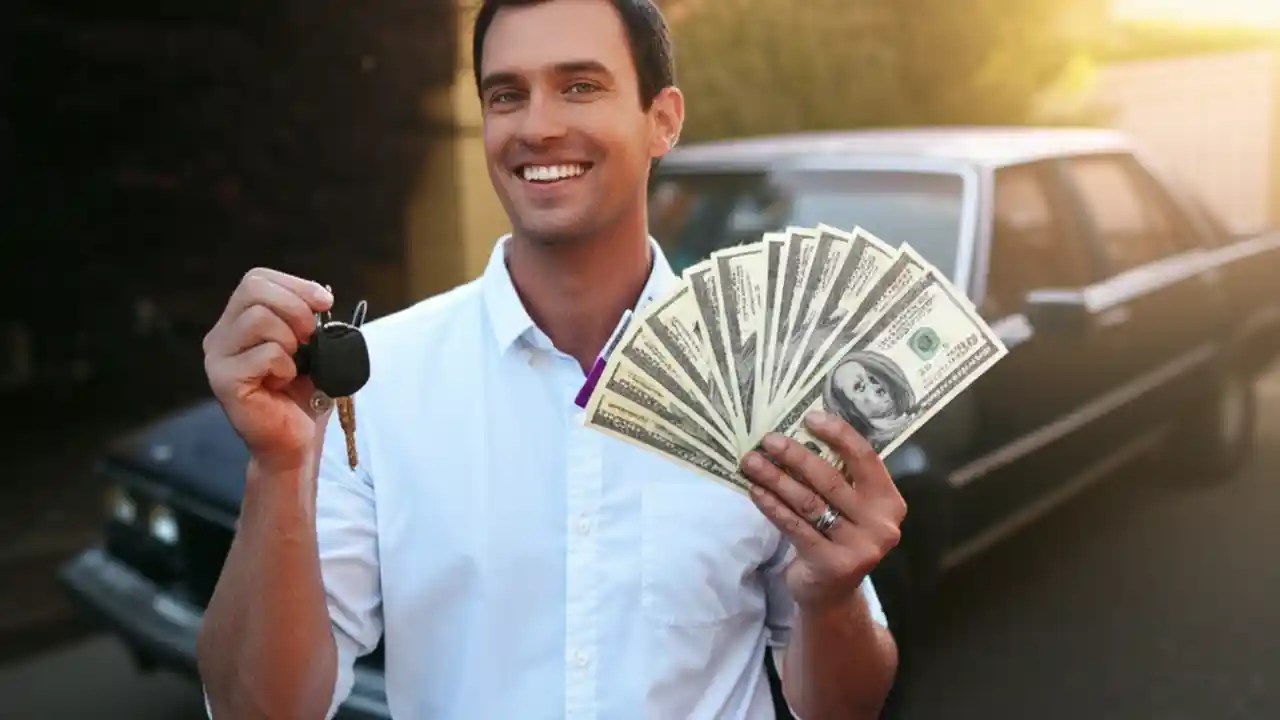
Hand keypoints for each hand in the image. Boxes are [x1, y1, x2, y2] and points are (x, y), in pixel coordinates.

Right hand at [203, 268, 334, 473]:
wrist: (295, 440)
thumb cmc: (302, 394)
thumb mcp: (310, 347)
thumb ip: (307, 318)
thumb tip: (320, 297)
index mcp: (237, 322)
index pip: (256, 279)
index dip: (295, 284)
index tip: (325, 302)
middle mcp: (220, 336)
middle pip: (254, 290)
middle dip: (296, 308)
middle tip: (311, 337)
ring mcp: (217, 359)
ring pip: (259, 319)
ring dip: (291, 340)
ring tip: (294, 364)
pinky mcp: (224, 381)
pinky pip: (265, 354)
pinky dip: (287, 366)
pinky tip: (283, 383)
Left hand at [740, 411, 906, 608]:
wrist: (832, 594)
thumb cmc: (838, 538)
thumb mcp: (849, 508)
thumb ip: (839, 478)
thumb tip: (798, 433)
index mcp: (889, 501)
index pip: (865, 458)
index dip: (838, 434)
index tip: (809, 418)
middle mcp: (881, 524)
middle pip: (831, 479)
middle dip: (795, 456)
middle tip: (767, 440)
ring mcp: (859, 547)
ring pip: (809, 502)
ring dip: (775, 478)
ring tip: (751, 462)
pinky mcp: (832, 564)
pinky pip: (795, 526)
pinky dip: (772, 506)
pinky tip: (755, 490)